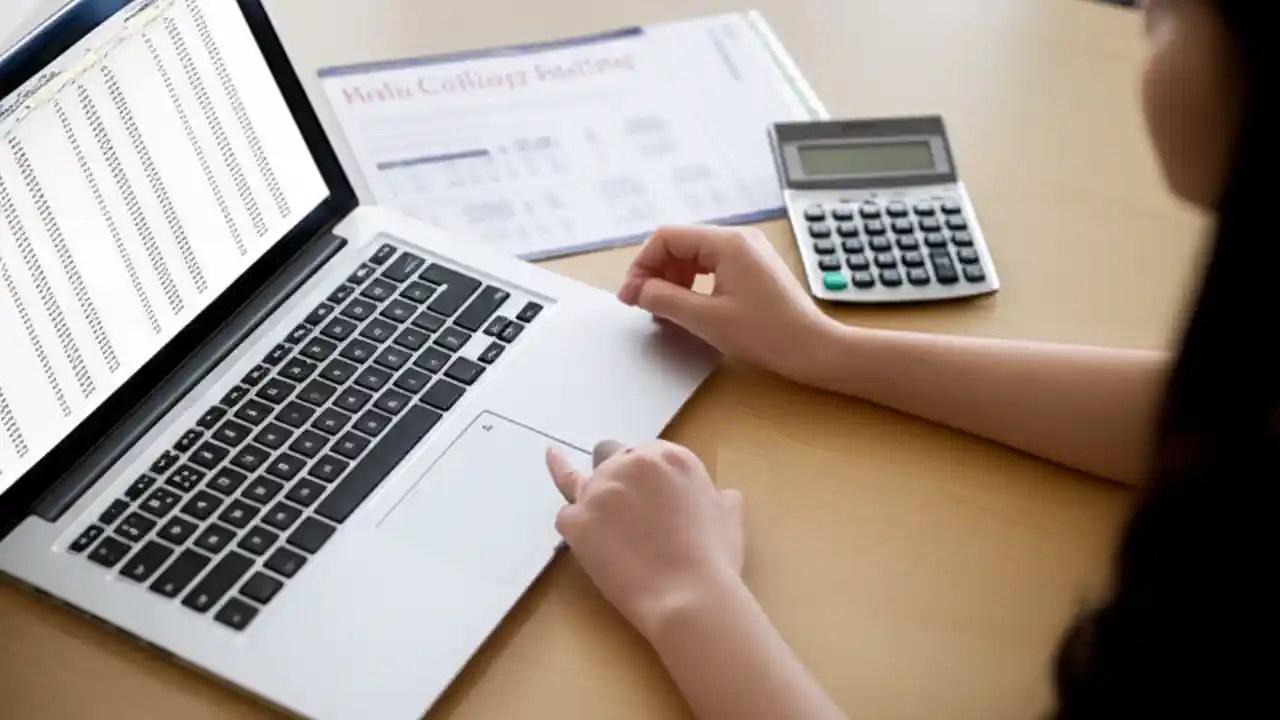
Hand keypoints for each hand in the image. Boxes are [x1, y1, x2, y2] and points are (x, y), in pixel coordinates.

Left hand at [547, 440, 744, 639]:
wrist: (688, 597)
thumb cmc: (714, 559)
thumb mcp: (729, 516)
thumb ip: (717, 496)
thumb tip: (718, 495)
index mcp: (670, 457)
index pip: (644, 451)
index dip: (644, 473)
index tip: (648, 493)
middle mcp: (630, 463)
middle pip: (609, 454)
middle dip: (615, 474)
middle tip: (625, 506)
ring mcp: (598, 490)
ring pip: (580, 480)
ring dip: (591, 497)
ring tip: (600, 522)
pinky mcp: (575, 521)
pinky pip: (566, 515)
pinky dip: (575, 527)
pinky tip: (582, 538)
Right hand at [618, 225, 838, 382]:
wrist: (812, 348)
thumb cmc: (766, 334)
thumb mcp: (706, 319)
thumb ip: (664, 300)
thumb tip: (637, 290)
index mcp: (727, 243)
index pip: (667, 238)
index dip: (642, 265)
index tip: (631, 295)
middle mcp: (738, 239)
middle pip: (680, 243)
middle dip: (656, 272)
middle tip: (642, 303)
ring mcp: (748, 252)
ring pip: (694, 256)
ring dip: (672, 279)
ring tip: (664, 309)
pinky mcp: (753, 268)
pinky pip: (711, 267)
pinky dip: (692, 284)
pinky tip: (687, 307)